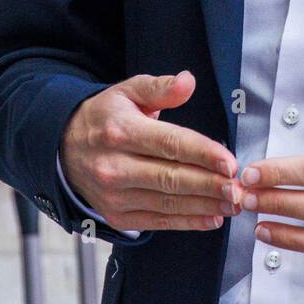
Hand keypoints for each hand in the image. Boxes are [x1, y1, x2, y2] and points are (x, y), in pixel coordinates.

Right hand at [60, 70, 242, 230]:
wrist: (63, 149)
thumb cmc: (104, 118)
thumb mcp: (127, 91)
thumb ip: (160, 88)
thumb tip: (187, 81)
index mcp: (121, 132)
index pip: (169, 144)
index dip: (202, 153)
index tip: (229, 161)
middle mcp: (115, 167)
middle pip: (171, 178)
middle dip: (210, 185)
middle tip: (240, 188)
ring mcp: (115, 195)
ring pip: (168, 203)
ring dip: (205, 205)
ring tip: (234, 203)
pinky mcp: (117, 216)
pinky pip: (158, 221)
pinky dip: (187, 222)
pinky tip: (212, 217)